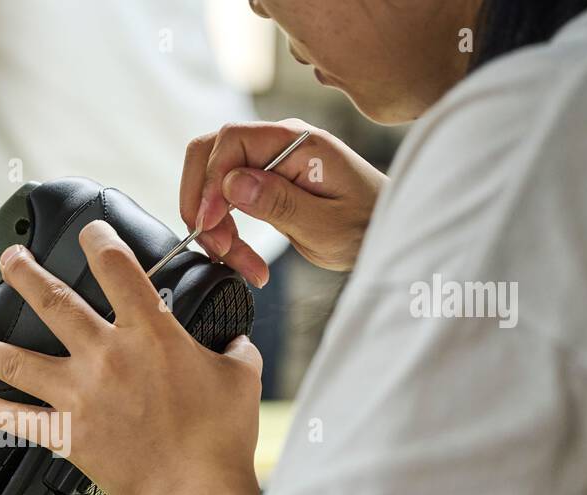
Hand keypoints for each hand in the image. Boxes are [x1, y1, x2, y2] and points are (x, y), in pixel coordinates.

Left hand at [0, 220, 262, 494]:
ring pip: (17, 361)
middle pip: (53, 302)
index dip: (100, 241)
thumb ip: (232, 347)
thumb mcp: (241, 376)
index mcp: (151, 334)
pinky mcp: (68, 433)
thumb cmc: (221, 439)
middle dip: (23, 274)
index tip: (90, 231)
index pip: (118, 269)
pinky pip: (18, 420)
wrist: (196, 492)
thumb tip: (234, 336)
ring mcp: (81, 395)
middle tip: (8, 259)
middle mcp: (107, 356)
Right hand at [180, 119, 387, 283]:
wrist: (384, 231)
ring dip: (212, 224)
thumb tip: (232, 183)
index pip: (231, 141)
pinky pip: (226, 199)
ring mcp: (269, 161)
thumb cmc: (365, 227)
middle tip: (217, 247)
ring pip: (213, 181)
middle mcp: (278, 143)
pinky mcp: (263, 182)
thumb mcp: (325, 224)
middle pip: (210, 155)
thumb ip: (278, 201)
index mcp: (297, 141)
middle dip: (202, 203)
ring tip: (237, 261)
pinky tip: (240, 256)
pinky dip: (223, 229)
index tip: (211, 225)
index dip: (211, 182)